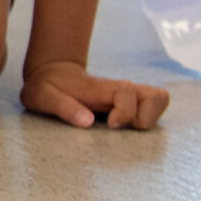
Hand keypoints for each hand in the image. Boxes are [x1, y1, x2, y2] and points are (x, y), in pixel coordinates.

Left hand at [20, 60, 168, 129]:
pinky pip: (154, 105)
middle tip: (120, 127)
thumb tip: (87, 121)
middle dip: (145, 118)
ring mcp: (128, 94)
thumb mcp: (41, 96)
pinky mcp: (131, 101)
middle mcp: (119, 89)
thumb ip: (62, 107)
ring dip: (150, 118)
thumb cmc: (47, 87)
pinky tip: (128, 126)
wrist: (51, 72)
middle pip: (156, 95)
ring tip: (127, 127)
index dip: (124, 111)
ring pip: (159, 99)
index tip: (109, 124)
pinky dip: (150, 117)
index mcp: (99, 88)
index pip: (127, 91)